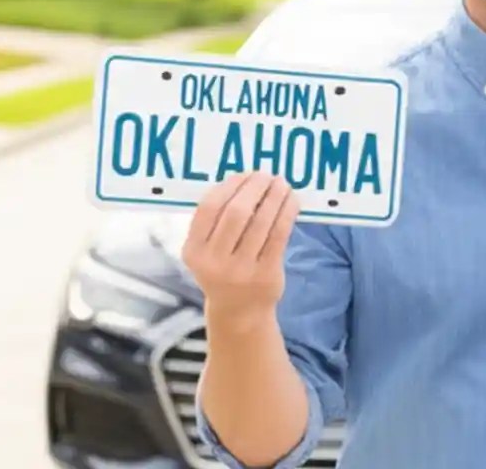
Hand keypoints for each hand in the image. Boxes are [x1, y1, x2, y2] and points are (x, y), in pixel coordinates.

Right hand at [181, 171, 299, 333]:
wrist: (239, 312)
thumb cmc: (224, 270)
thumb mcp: (207, 252)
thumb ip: (216, 223)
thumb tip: (245, 180)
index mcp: (194, 251)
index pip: (209, 208)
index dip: (229, 186)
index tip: (244, 174)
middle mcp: (214, 262)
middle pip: (236, 213)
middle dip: (254, 188)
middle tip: (266, 175)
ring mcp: (240, 270)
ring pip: (261, 222)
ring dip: (274, 197)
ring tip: (282, 184)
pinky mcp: (266, 274)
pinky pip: (279, 234)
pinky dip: (287, 213)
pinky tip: (292, 201)